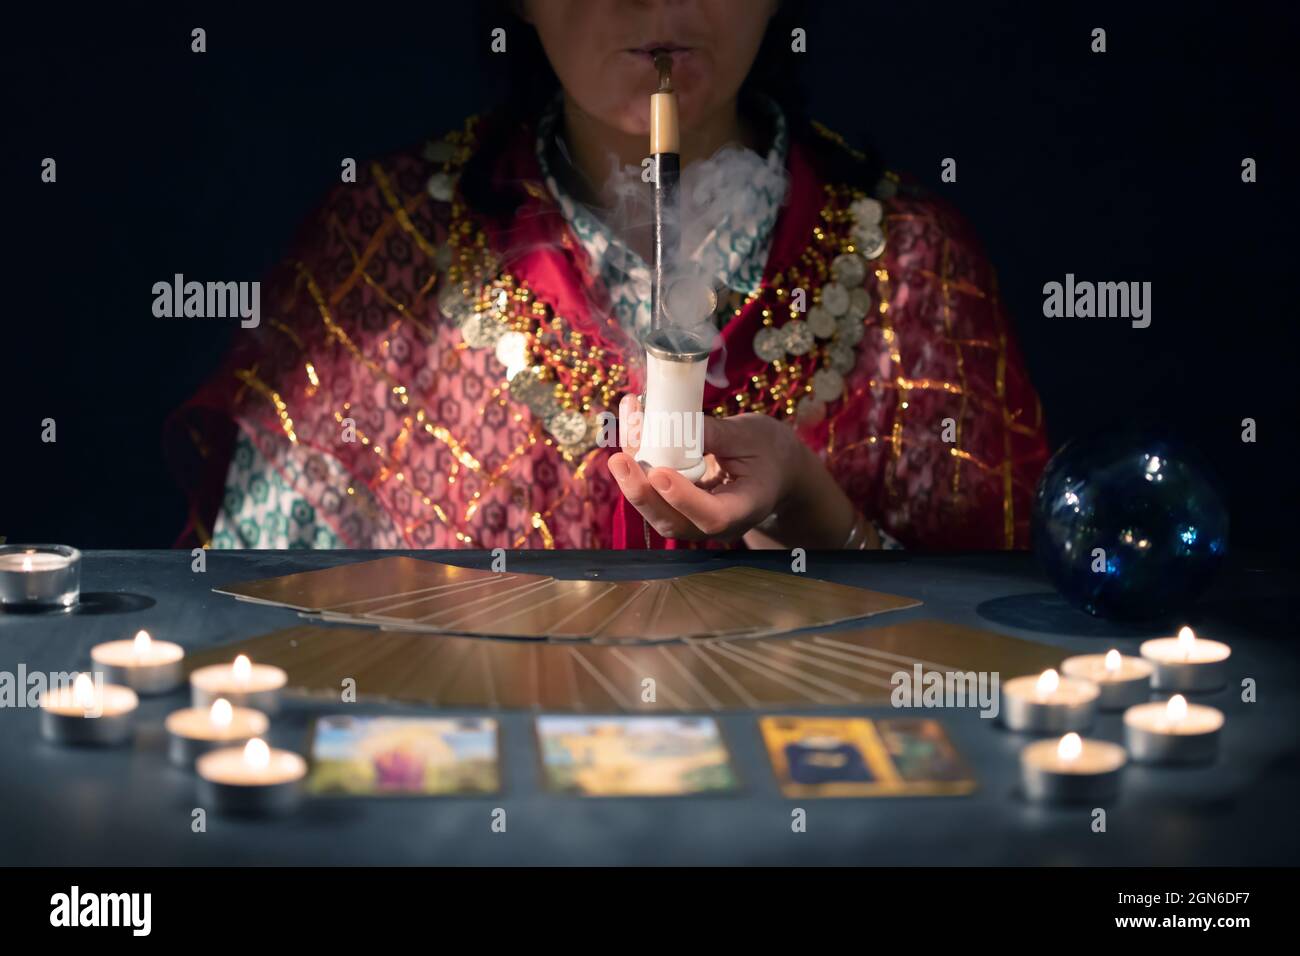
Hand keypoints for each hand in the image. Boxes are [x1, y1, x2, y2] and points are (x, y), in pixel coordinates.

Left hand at [607, 395, 853, 544]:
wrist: (774, 469)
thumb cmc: (768, 450)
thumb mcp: (749, 435)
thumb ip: (713, 433)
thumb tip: (672, 422)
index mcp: (744, 509)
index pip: (712, 517)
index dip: (683, 498)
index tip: (659, 472)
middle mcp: (716, 524)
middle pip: (673, 522)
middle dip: (642, 493)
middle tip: (620, 460)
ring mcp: (694, 520)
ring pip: (656, 510)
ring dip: (632, 478)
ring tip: (621, 440)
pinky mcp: (677, 507)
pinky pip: (652, 493)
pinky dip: (637, 465)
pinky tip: (630, 430)